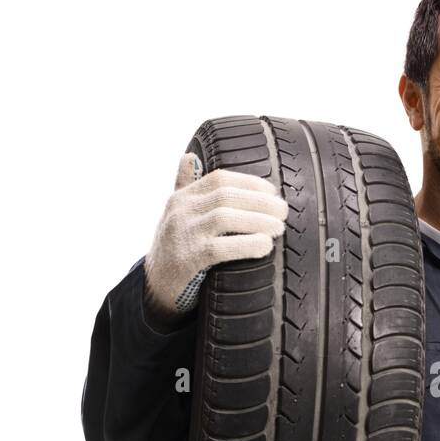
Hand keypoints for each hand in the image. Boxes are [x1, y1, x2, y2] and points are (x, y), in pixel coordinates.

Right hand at [143, 152, 287, 319]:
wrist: (156, 284)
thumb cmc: (175, 246)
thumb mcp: (177, 213)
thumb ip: (185, 185)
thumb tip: (189, 156)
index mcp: (183, 197)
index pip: (220, 178)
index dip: (250, 183)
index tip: (273, 193)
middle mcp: (181, 211)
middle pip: (226, 196)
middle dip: (261, 202)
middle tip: (283, 212)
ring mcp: (183, 234)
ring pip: (225, 218)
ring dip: (258, 221)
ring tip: (278, 228)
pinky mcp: (188, 259)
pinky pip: (220, 248)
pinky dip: (246, 245)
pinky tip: (265, 246)